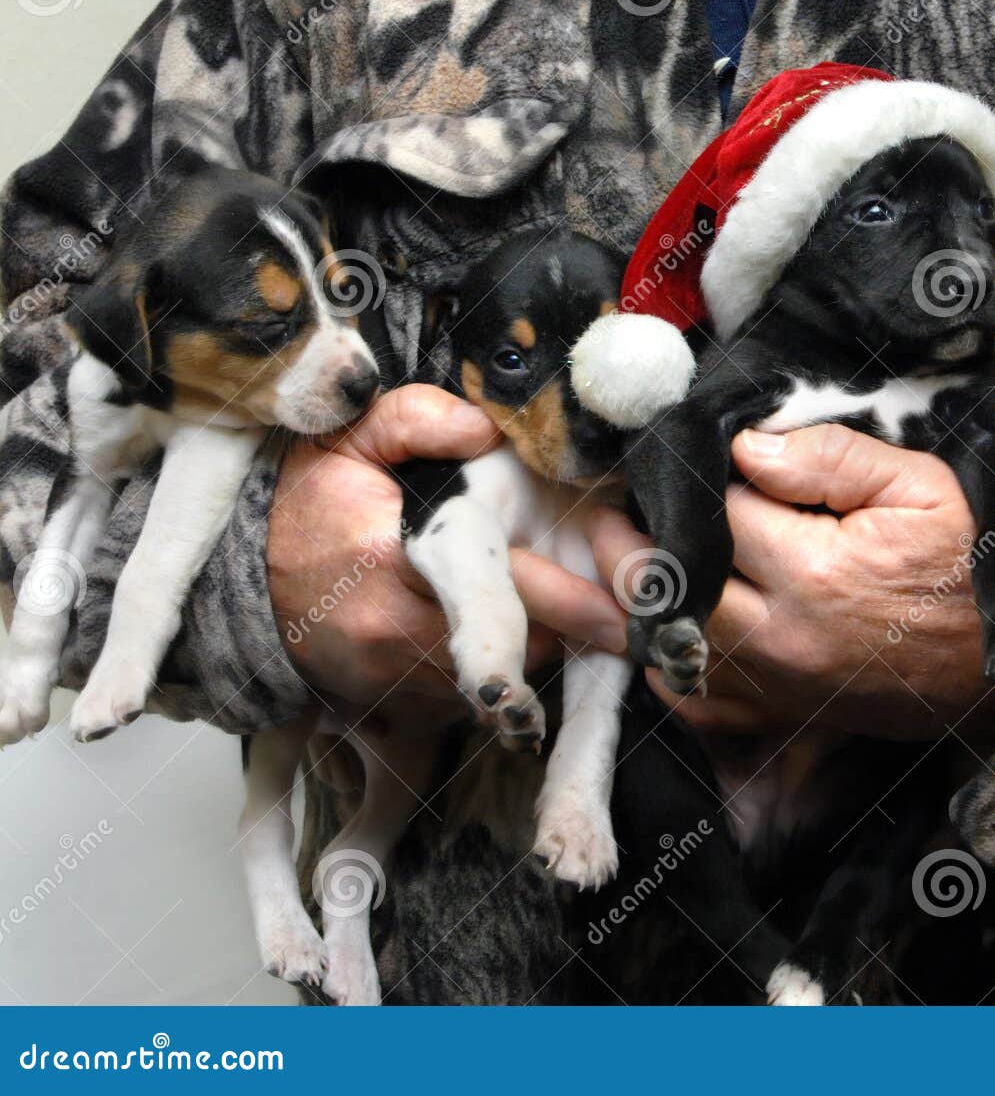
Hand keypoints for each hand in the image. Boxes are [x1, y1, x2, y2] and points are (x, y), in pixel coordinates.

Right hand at [267, 385, 627, 710]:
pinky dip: (506, 666)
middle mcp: (393, 635)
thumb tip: (485, 426)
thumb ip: (418, 418)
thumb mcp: (350, 437)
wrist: (242, 583)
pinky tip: (509, 629)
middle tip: (613, 601)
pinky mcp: (403, 709)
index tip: (619, 611)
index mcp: (388, 562)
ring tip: (553, 599)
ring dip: (539, 643)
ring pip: (506, 675)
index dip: (564, 600)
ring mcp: (397, 682)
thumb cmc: (309, 504)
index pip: (494, 591)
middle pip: (518, 644)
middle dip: (568, 620)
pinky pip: (481, 694)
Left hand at [589, 424, 994, 739]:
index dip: (674, 477)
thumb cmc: (966, 565)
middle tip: (582, 497)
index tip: (644, 447)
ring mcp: (770, 687)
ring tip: (543, 572)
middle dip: (613, 536)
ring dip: (598, 608)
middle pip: (658, 585)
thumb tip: (743, 446)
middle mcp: (776, 638)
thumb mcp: (923, 487)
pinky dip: (646, 668)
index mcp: (812, 572)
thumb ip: (830, 459)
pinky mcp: (773, 716)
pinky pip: (688, 703)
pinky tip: (618, 636)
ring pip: (654, 649)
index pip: (711, 513)